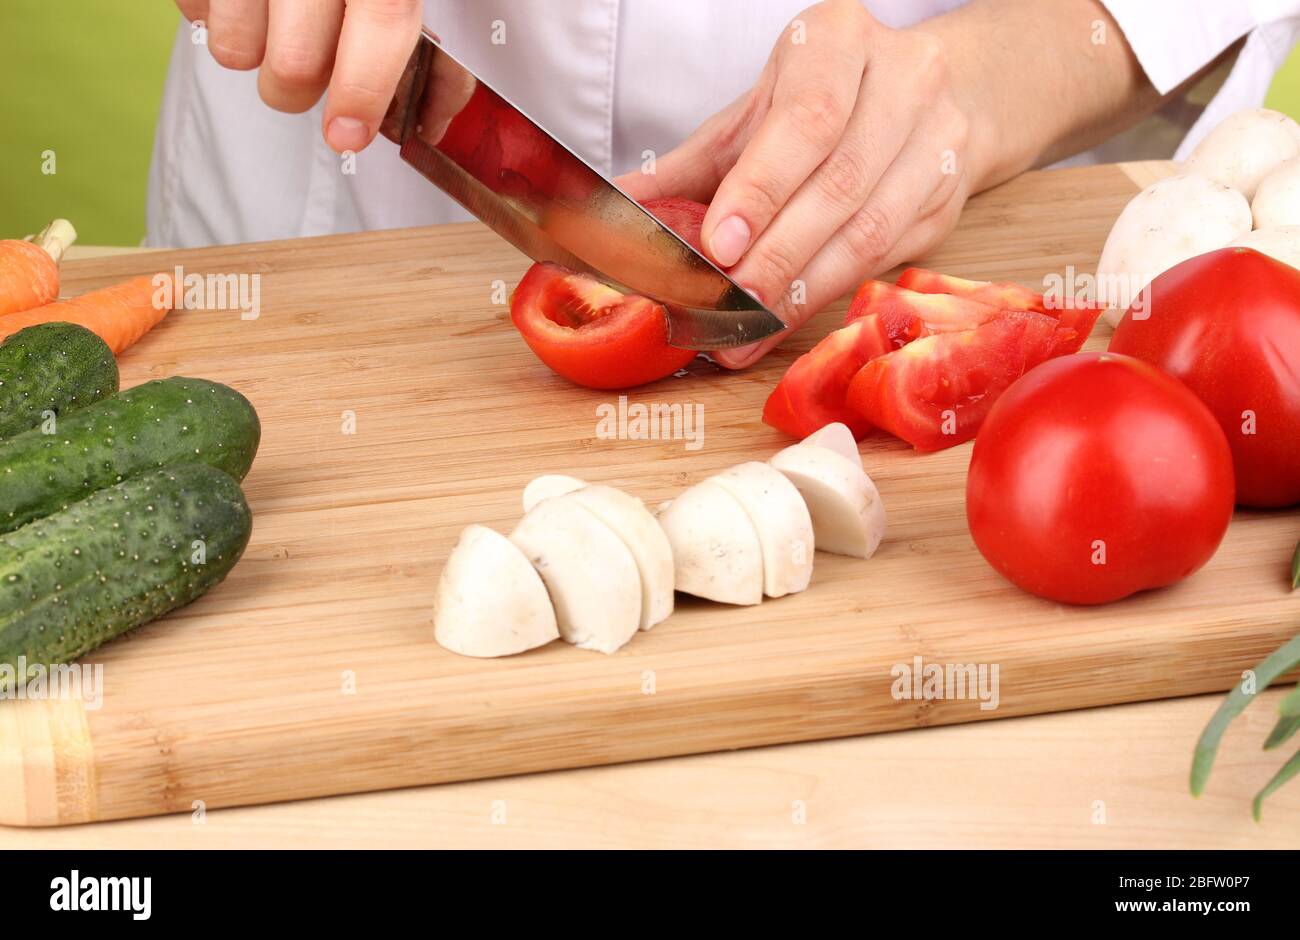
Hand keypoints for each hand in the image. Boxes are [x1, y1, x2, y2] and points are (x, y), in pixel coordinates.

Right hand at [175, 0, 422, 153]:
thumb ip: (437, 61)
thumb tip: (428, 124)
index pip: (380, 19)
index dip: (364, 88)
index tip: (347, 135)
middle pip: (296, 61)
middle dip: (300, 89)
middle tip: (308, 62)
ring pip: (236, 50)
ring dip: (253, 54)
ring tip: (270, 17)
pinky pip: (194, 12)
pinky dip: (214, 15)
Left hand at [617, 0, 977, 367]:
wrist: (930, 94)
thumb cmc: (821, 99)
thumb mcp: (752, 116)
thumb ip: (687, 166)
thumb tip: (612, 213)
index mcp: (840, 41)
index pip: (808, 119)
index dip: (762, 187)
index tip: (719, 243)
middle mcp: (903, 81)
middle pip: (840, 183)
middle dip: (777, 254)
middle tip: (727, 302)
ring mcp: (936, 142)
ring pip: (869, 231)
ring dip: (802, 289)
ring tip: (747, 326)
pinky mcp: (946, 200)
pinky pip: (885, 259)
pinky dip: (826, 296)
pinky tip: (782, 320)